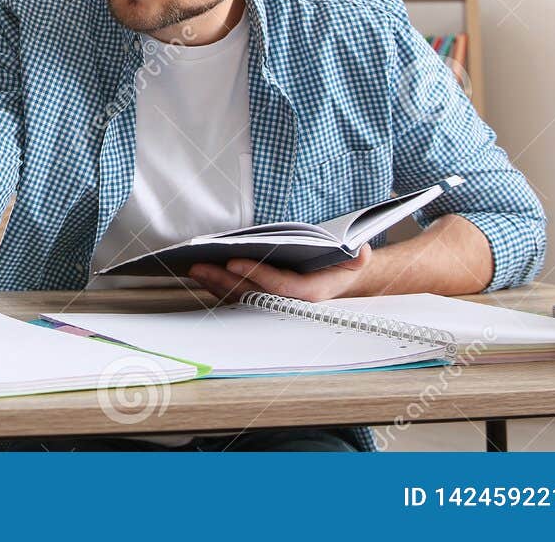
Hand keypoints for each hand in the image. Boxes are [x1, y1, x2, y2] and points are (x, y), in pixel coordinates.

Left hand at [189, 242, 373, 303]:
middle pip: (252, 293)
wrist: (339, 280)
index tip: (233, 262)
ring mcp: (274, 302)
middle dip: (224, 280)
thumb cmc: (342, 266)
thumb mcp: (355, 259)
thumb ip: (357, 257)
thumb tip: (360, 251)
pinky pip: (237, 295)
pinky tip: (202, 275)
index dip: (256, 275)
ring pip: (240, 296)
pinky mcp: (262, 298)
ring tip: (195, 268)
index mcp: (311, 293)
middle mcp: (289, 303)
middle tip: (200, 265)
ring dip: (215, 284)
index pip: (279, 286)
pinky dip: (218, 286)